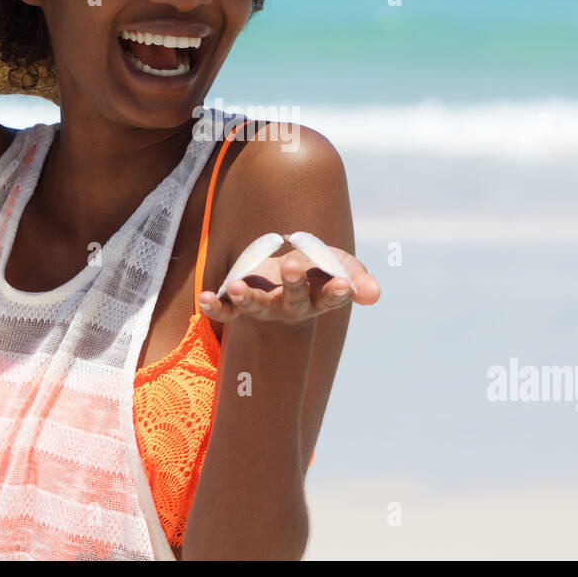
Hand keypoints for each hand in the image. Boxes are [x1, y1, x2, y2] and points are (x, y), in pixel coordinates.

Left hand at [197, 243, 380, 326]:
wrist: (286, 274)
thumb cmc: (318, 270)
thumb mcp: (340, 267)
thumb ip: (357, 279)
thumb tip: (374, 295)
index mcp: (319, 297)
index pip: (330, 297)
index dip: (336, 292)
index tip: (342, 284)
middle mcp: (292, 307)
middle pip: (293, 300)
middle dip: (293, 284)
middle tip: (293, 265)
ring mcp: (266, 307)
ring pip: (257, 307)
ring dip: (246, 298)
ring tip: (235, 286)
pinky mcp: (241, 303)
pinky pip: (227, 310)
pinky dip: (215, 306)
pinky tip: (203, 298)